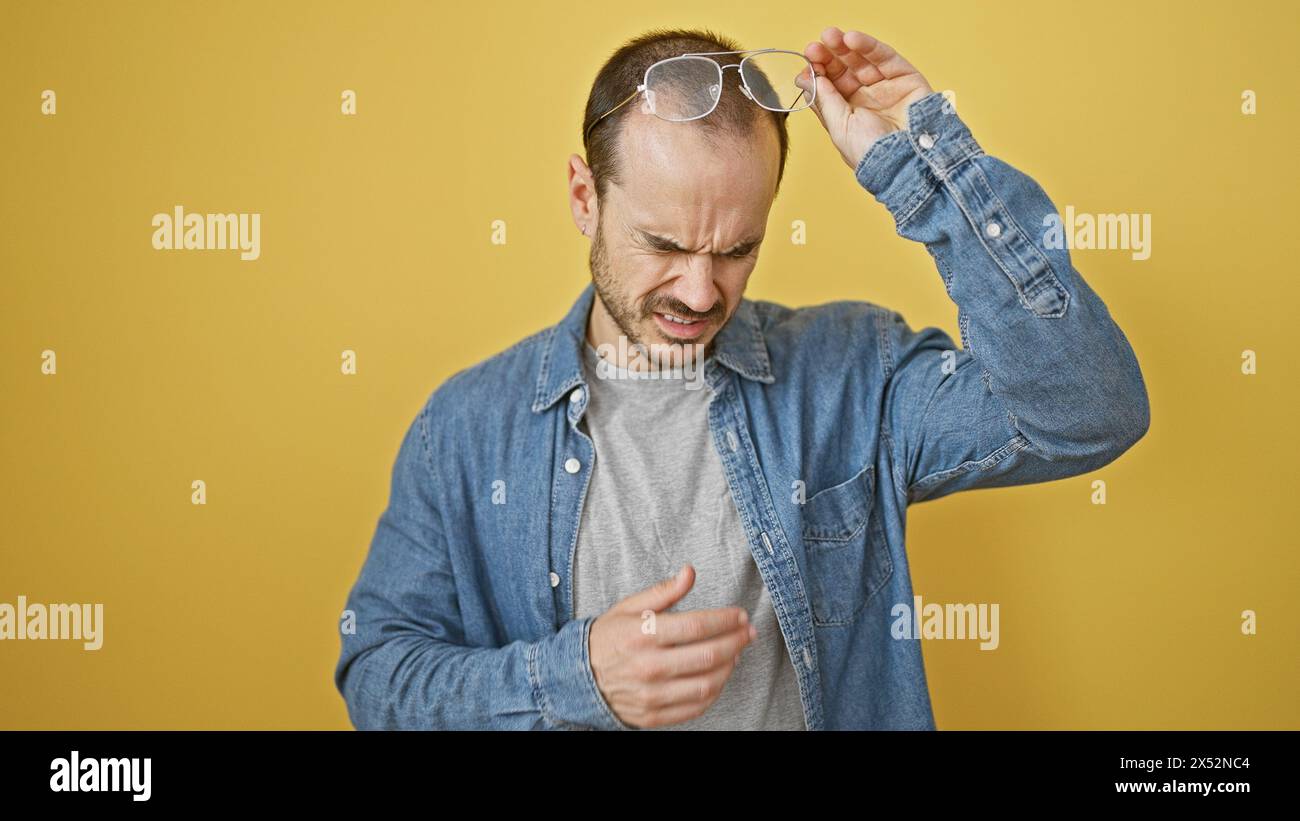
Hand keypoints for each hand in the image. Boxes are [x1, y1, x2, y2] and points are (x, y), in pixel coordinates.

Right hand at [589, 565, 756, 727]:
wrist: (578, 677)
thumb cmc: (607, 638)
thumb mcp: (629, 607)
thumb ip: (663, 592)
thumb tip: (690, 572)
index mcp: (643, 635)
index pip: (696, 626)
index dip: (725, 620)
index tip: (740, 615)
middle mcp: (649, 666)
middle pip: (708, 655)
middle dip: (736, 641)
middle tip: (748, 632)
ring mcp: (652, 695)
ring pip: (707, 684)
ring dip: (729, 667)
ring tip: (736, 653)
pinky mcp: (654, 715)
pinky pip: (695, 707)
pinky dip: (714, 692)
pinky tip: (719, 676)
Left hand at [794, 27, 933, 169]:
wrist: (907, 160)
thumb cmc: (872, 153)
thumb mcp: (839, 126)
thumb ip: (824, 100)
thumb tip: (805, 78)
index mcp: (848, 114)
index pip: (830, 87)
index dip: (818, 72)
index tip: (807, 62)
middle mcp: (867, 99)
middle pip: (844, 71)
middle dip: (828, 57)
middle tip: (814, 47)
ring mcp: (886, 87)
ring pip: (862, 60)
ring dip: (844, 47)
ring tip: (830, 36)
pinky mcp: (905, 77)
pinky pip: (885, 57)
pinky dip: (868, 46)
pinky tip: (851, 39)